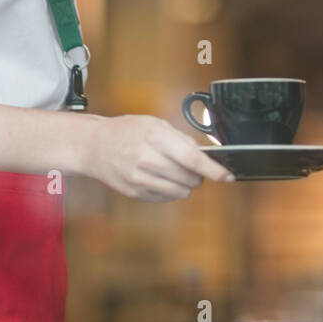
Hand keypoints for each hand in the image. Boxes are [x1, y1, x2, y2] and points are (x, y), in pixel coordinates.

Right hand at [85, 114, 233, 199]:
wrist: (94, 146)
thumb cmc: (128, 131)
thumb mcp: (155, 124)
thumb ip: (181, 140)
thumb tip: (206, 156)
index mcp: (155, 136)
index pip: (192, 158)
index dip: (213, 170)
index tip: (228, 176)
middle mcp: (146, 159)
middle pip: (189, 178)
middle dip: (199, 175)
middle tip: (192, 166)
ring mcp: (139, 179)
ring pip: (180, 191)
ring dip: (186, 184)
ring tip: (176, 171)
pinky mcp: (135, 193)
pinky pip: (166, 198)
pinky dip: (171, 190)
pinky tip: (161, 177)